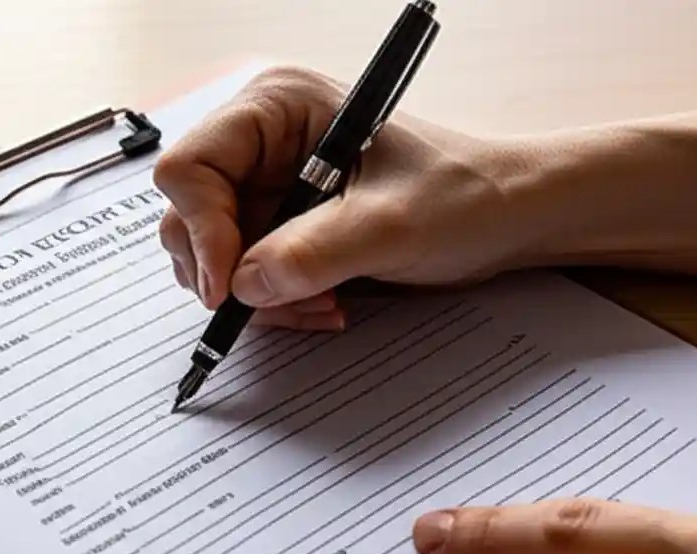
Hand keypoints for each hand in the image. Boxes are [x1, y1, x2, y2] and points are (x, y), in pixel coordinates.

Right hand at [153, 66, 535, 329]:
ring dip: (256, 295)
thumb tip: (244, 285)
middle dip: (230, 270)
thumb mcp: (392, 225)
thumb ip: (314, 252)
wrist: (507, 219)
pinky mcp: (280, 225)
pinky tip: (322, 303)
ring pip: (210, 255)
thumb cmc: (465, 195)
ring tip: (319, 303)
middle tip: (277, 301)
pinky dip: (273, 302)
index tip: (231, 285)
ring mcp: (267, 186)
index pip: (190, 167)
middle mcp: (260, 142)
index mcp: (277, 107)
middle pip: (189, 215)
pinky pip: (244, 276)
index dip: (202, 229)